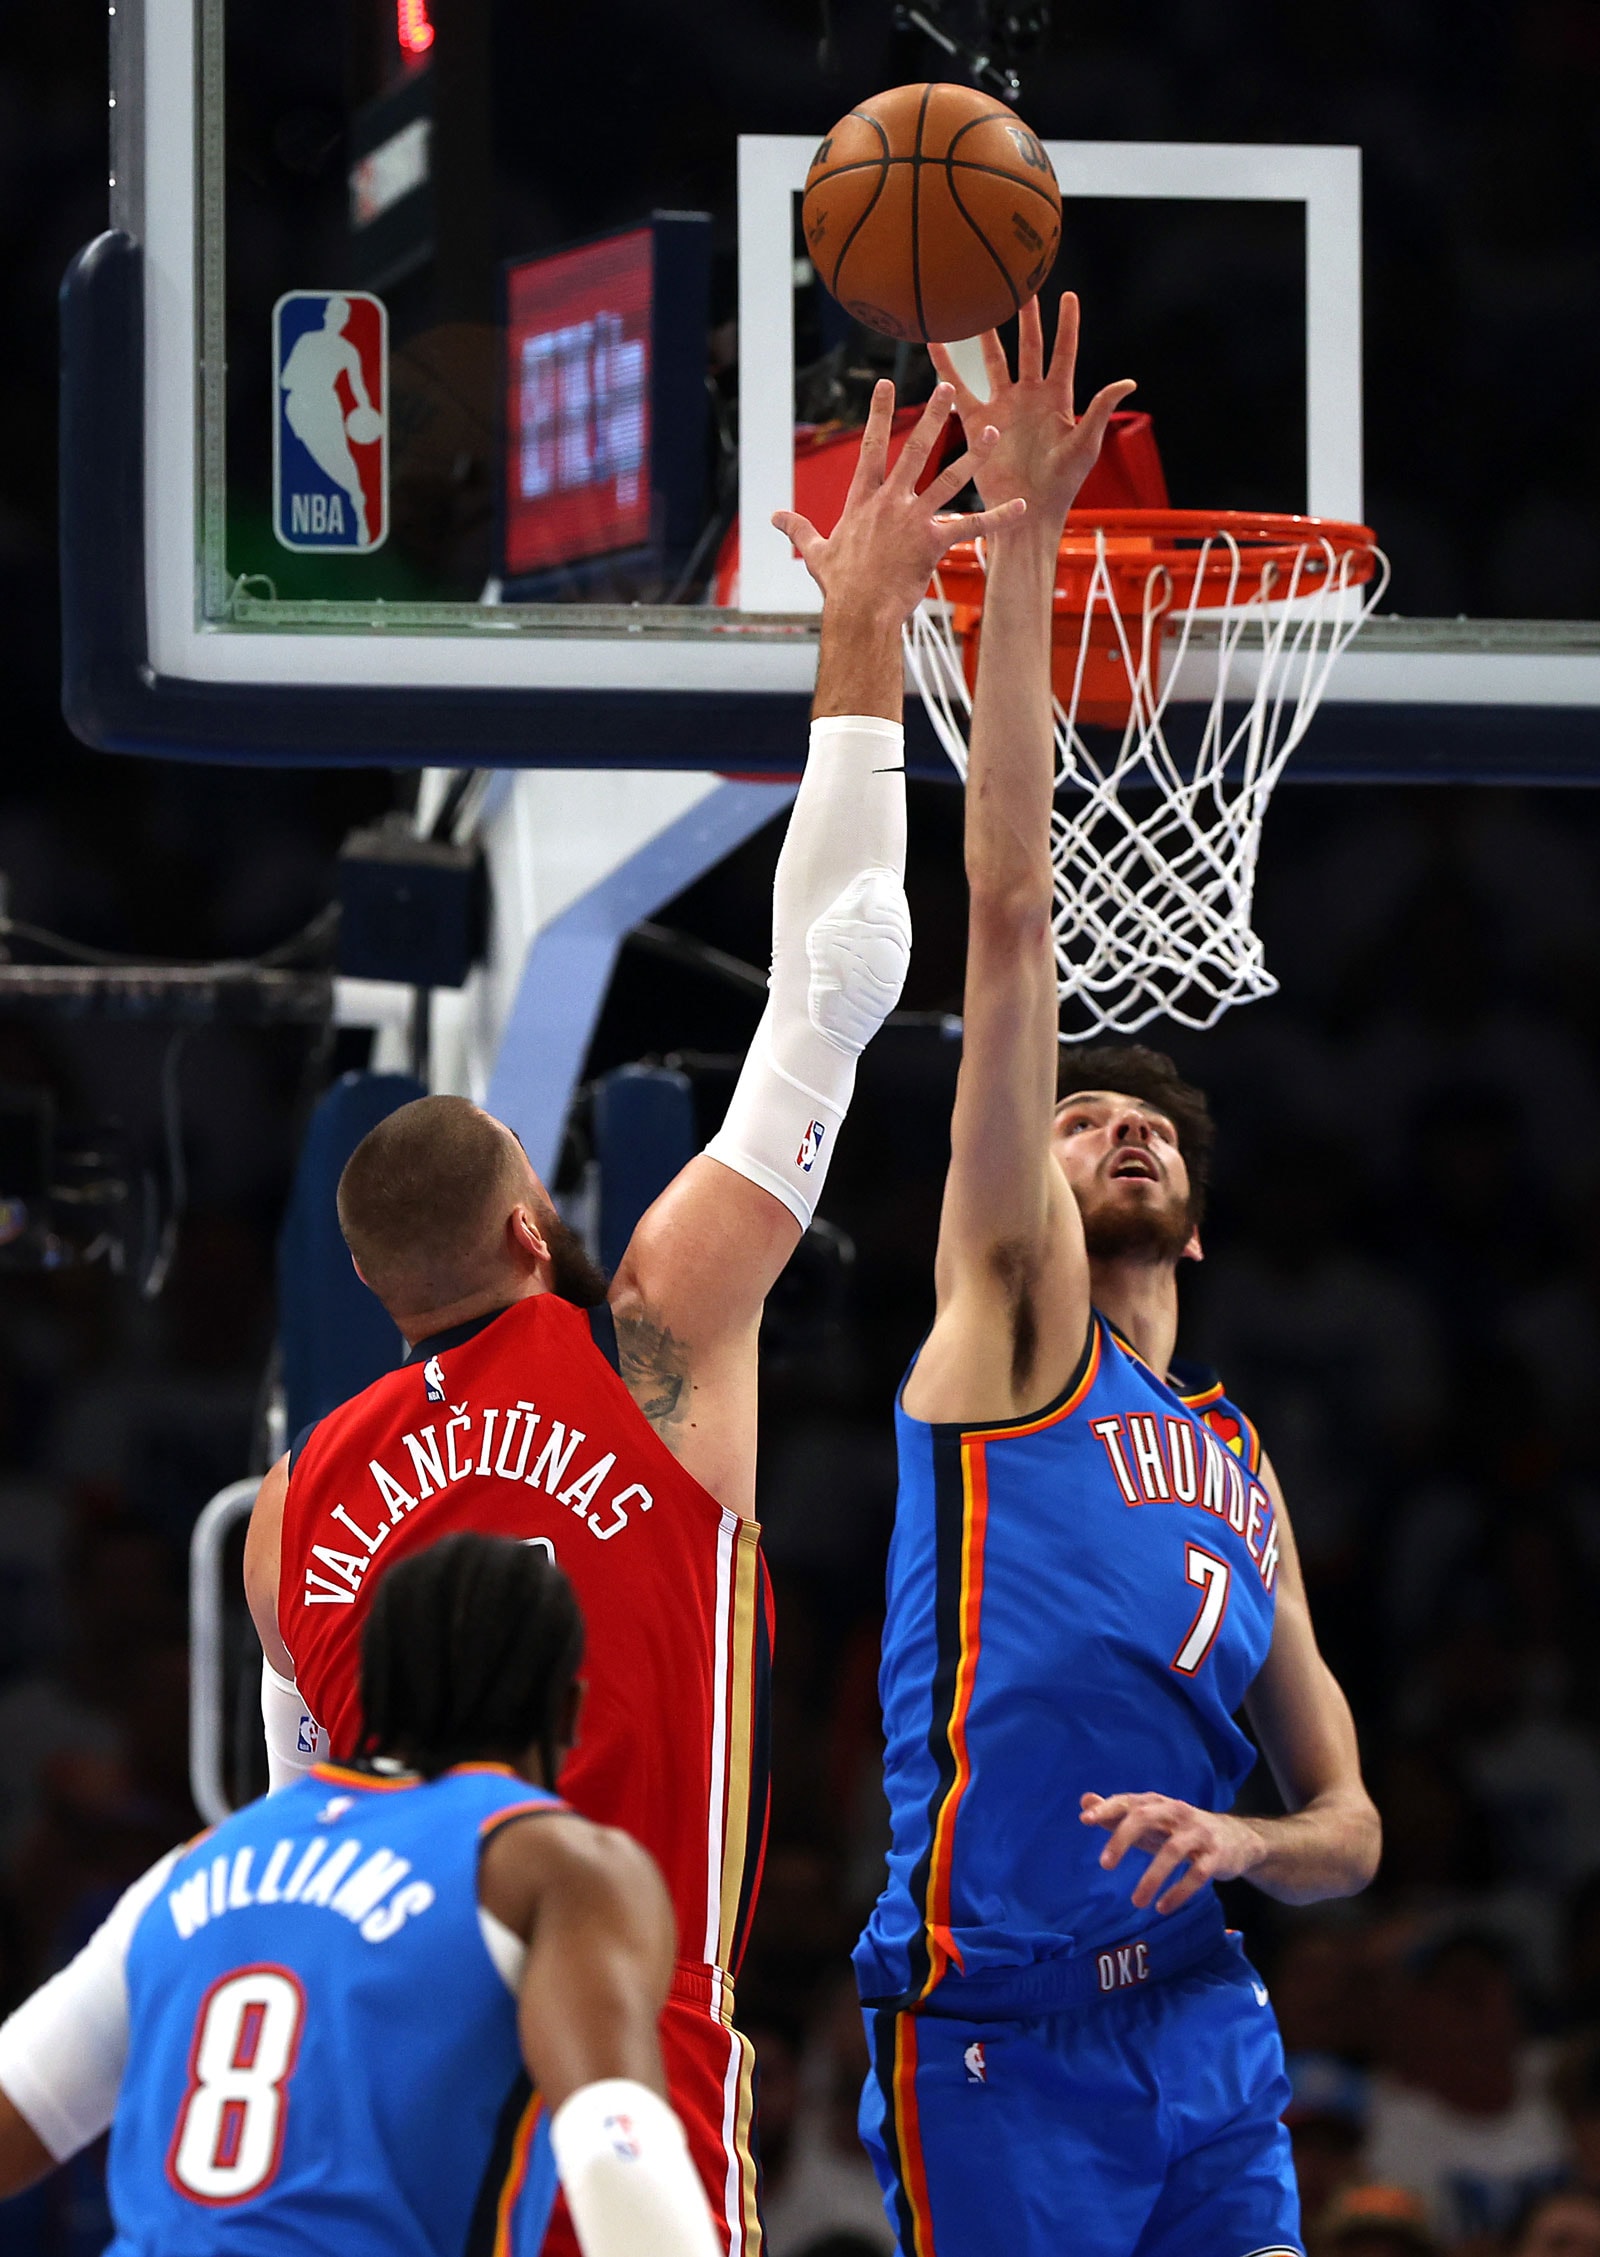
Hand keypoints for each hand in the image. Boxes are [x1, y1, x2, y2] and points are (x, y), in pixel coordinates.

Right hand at [773, 379, 1024, 625]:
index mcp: (863, 500)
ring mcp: (913, 520)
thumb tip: (773, 516)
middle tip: (948, 389)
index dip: (878, 413)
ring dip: (973, 456)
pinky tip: (1021, 506)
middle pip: (914, 450)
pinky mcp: (933, 543)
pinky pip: (972, 527)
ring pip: (949, 479)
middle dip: (933, 417)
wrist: (858, 613)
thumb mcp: (814, 552)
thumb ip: (797, 528)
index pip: (871, 446)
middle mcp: (889, 502)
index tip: (886, 384)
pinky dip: (998, 517)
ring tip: (992, 434)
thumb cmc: (839, 586)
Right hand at [929, 294, 1135, 531]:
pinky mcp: (979, 422)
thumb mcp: (1085, 446)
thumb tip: (1128, 382)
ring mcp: (1003, 407)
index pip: (1064, 353)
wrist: (1027, 514)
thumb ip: (1100, 410)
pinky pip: (960, 389)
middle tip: (1019, 285)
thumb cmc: (1062, 485)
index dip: (1067, 325)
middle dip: (1025, 317)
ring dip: (985, 335)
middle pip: (1028, 347)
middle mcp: (1030, 397)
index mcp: (1058, 399)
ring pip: (994, 362)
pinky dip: (947, 367)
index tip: (1068, 296)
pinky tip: (935, 343)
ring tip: (978, 305)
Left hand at [1080, 1790, 1263, 1915]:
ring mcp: (1198, 1834)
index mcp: (1157, 1803)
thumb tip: (1085, 1802)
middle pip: (1147, 1817)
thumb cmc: (1179, 1830)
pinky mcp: (1215, 1856)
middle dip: (1124, 1838)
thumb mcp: (1149, 1821)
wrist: (1235, 1839)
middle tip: (1104, 1865)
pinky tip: (1162, 1907)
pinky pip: (1197, 1874)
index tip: (1085, 1821)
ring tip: (1136, 1902)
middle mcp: (1177, 1813)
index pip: (1128, 1801)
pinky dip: (1179, 1892)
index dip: (1107, 1809)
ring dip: (1152, 1877)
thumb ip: (1117, 1814)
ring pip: (1172, 1851)